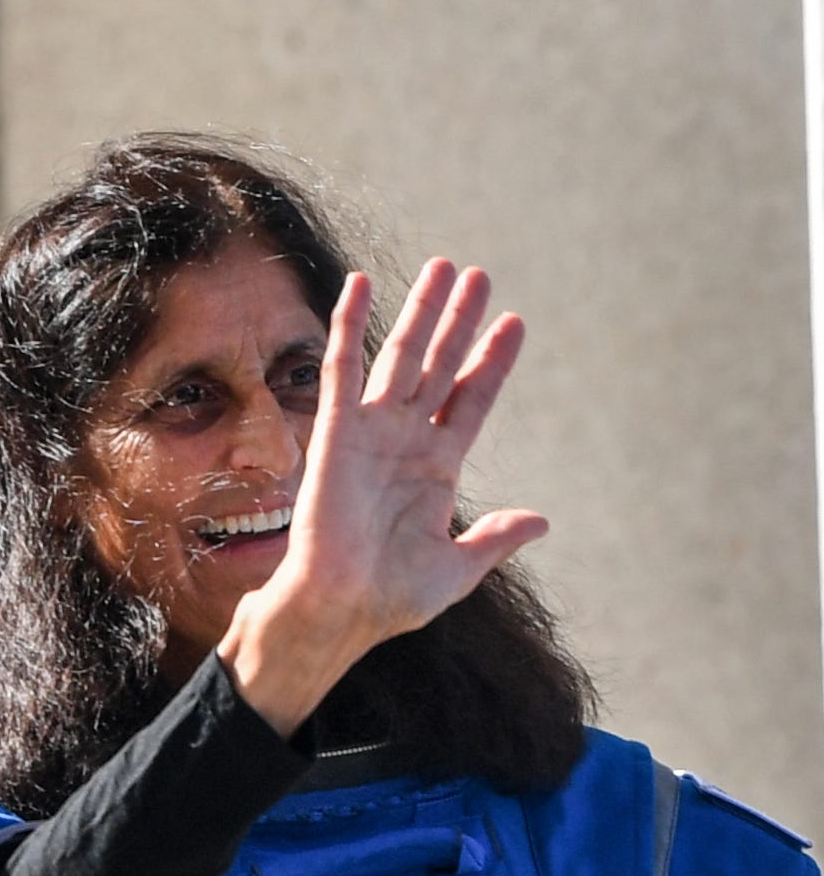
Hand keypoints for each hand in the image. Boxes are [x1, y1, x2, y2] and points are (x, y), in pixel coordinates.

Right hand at [220, 258, 545, 734]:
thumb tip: (540, 520)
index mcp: (435, 469)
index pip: (470, 401)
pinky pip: (341, 368)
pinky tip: (359, 284)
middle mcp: (404, 441)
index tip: (514, 324)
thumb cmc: (391, 598)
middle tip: (480, 276)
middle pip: (440, 366)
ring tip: (443, 268)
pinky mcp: (334, 431)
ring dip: (422, 312)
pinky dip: (348, 325)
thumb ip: (496, 538)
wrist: (339, 608)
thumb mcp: (458, 568)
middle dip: (460, 322)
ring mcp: (369, 432)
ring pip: (401, 356)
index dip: (492, 363)